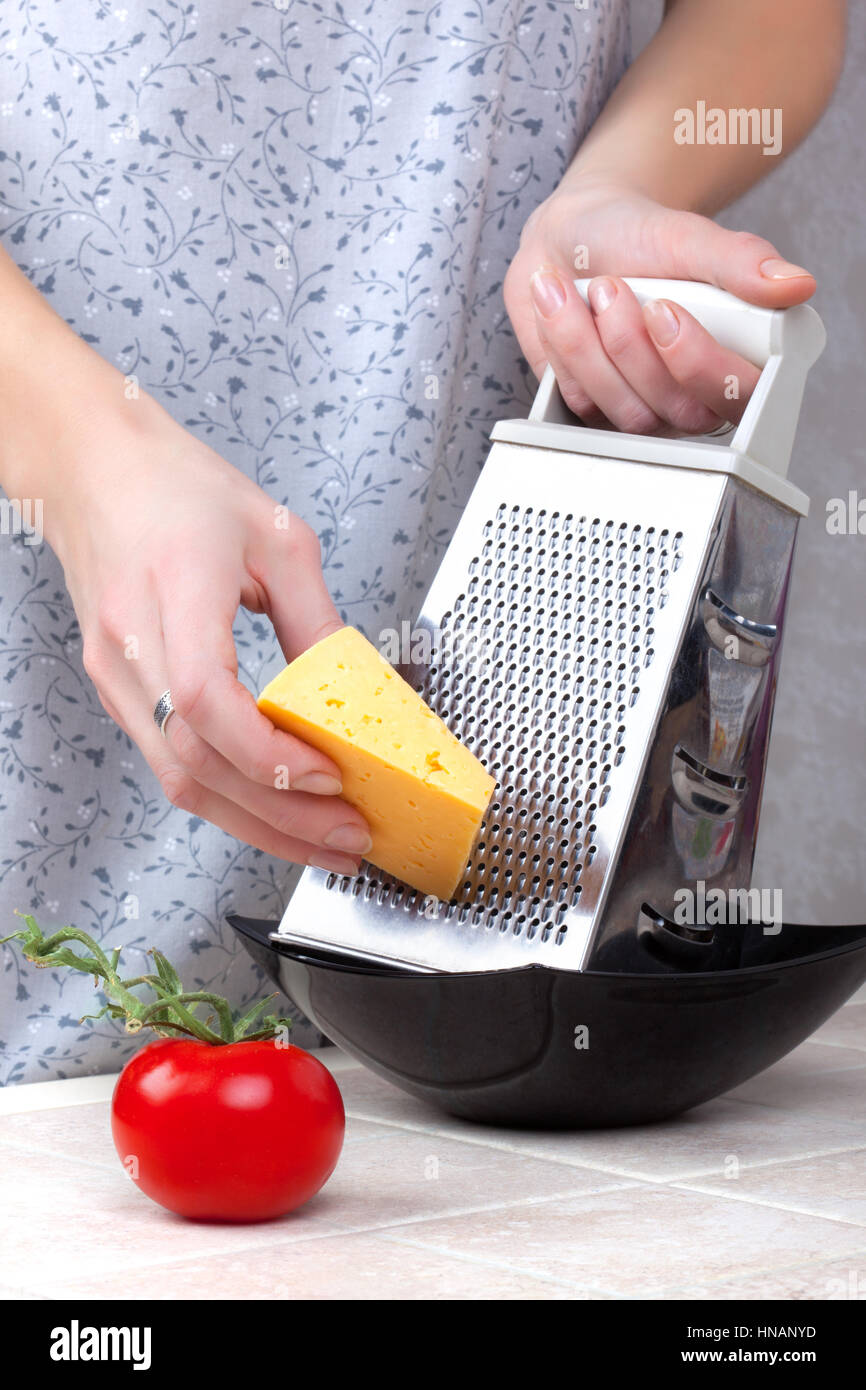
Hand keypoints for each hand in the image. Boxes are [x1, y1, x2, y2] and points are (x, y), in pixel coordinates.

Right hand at [49, 394, 370, 873]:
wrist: (94, 472)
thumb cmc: (178, 490)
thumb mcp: (276, 537)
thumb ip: (316, 620)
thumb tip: (355, 693)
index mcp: (174, 589)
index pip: (204, 699)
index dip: (268, 753)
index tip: (328, 773)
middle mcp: (132, 644)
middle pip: (195, 763)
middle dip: (280, 815)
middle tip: (347, 837)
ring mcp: (115, 675)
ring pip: (179, 779)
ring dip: (256, 823)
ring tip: (322, 841)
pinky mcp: (117, 692)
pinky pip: (171, 763)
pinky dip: (227, 797)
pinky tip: (275, 809)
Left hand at [504, 178, 816, 433]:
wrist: (569, 238)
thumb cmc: (636, 239)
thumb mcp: (687, 238)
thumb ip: (740, 262)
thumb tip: (796, 285)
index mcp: (733, 360)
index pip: (736, 397)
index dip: (696, 362)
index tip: (662, 308)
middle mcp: (690, 397)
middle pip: (670, 410)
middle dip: (629, 345)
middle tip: (610, 286)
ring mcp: (639, 411)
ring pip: (619, 411)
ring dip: (587, 344)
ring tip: (584, 289)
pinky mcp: (593, 412)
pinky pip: (578, 403)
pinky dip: (563, 349)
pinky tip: (561, 310)